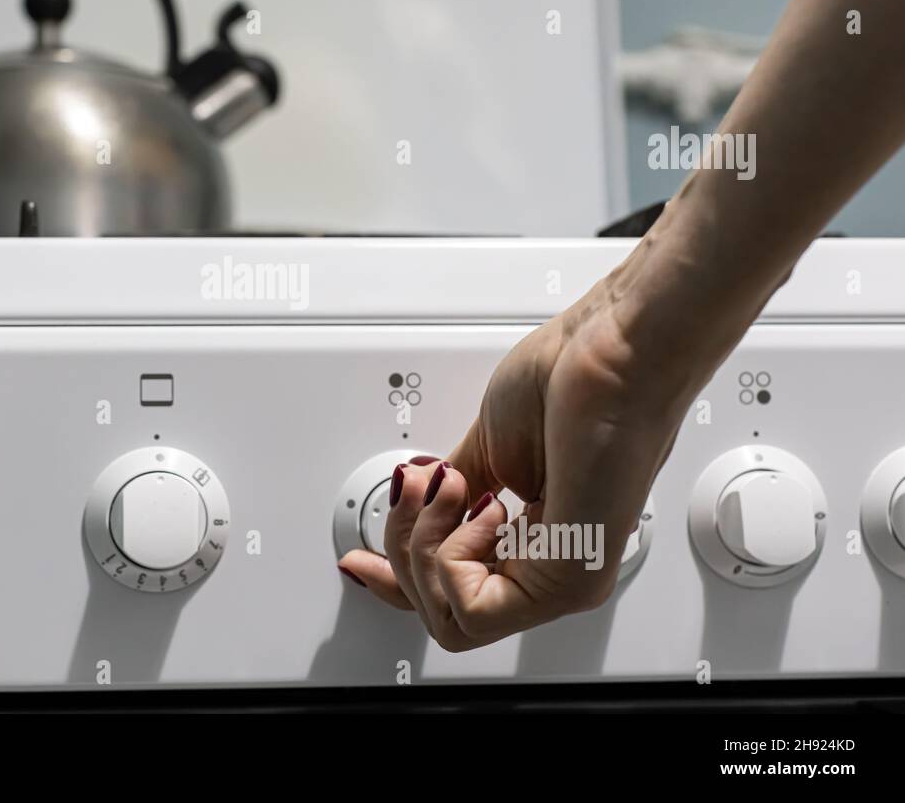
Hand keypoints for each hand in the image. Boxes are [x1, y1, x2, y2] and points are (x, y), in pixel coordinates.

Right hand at [338, 292, 697, 650]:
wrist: (613, 350)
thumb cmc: (571, 377)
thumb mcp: (486, 445)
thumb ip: (451, 491)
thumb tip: (412, 502)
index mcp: (541, 543)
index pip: (457, 597)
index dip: (397, 581)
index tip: (360, 561)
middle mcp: (556, 570)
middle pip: (443, 617)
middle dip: (404, 552)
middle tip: (420, 491)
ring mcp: (567, 579)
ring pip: (453, 622)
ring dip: (425, 547)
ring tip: (453, 486)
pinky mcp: (570, 578)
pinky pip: (474, 612)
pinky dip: (450, 557)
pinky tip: (482, 507)